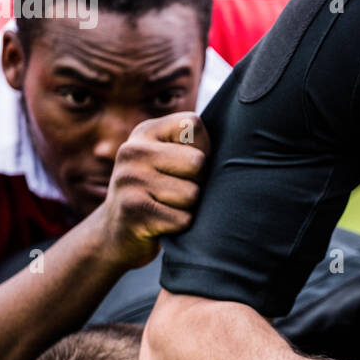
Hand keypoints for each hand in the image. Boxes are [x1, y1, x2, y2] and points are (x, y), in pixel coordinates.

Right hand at [94, 112, 210, 268]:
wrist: (114, 235)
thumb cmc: (157, 193)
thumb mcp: (165, 158)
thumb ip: (192, 145)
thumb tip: (245, 142)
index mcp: (145, 132)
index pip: (194, 124)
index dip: (204, 148)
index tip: (187, 164)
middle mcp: (132, 150)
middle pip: (197, 162)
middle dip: (197, 183)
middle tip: (175, 191)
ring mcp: (129, 180)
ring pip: (192, 194)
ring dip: (188, 208)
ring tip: (166, 207)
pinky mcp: (133, 211)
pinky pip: (183, 219)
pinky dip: (179, 226)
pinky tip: (160, 224)